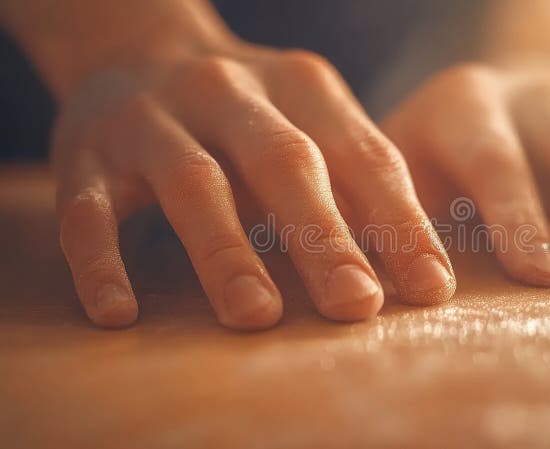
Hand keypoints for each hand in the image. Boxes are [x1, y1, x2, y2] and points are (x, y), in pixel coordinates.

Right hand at [53, 40, 454, 329]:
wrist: (134, 50)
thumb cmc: (247, 114)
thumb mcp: (308, 123)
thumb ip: (354, 183)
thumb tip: (419, 272)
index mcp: (301, 87)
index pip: (364, 156)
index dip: (401, 222)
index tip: (431, 290)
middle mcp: (229, 93)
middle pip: (284, 164)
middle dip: (323, 238)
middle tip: (356, 305)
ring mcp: (154, 120)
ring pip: (194, 185)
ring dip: (227, 252)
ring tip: (257, 315)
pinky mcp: (86, 153)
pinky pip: (88, 211)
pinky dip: (102, 261)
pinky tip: (119, 312)